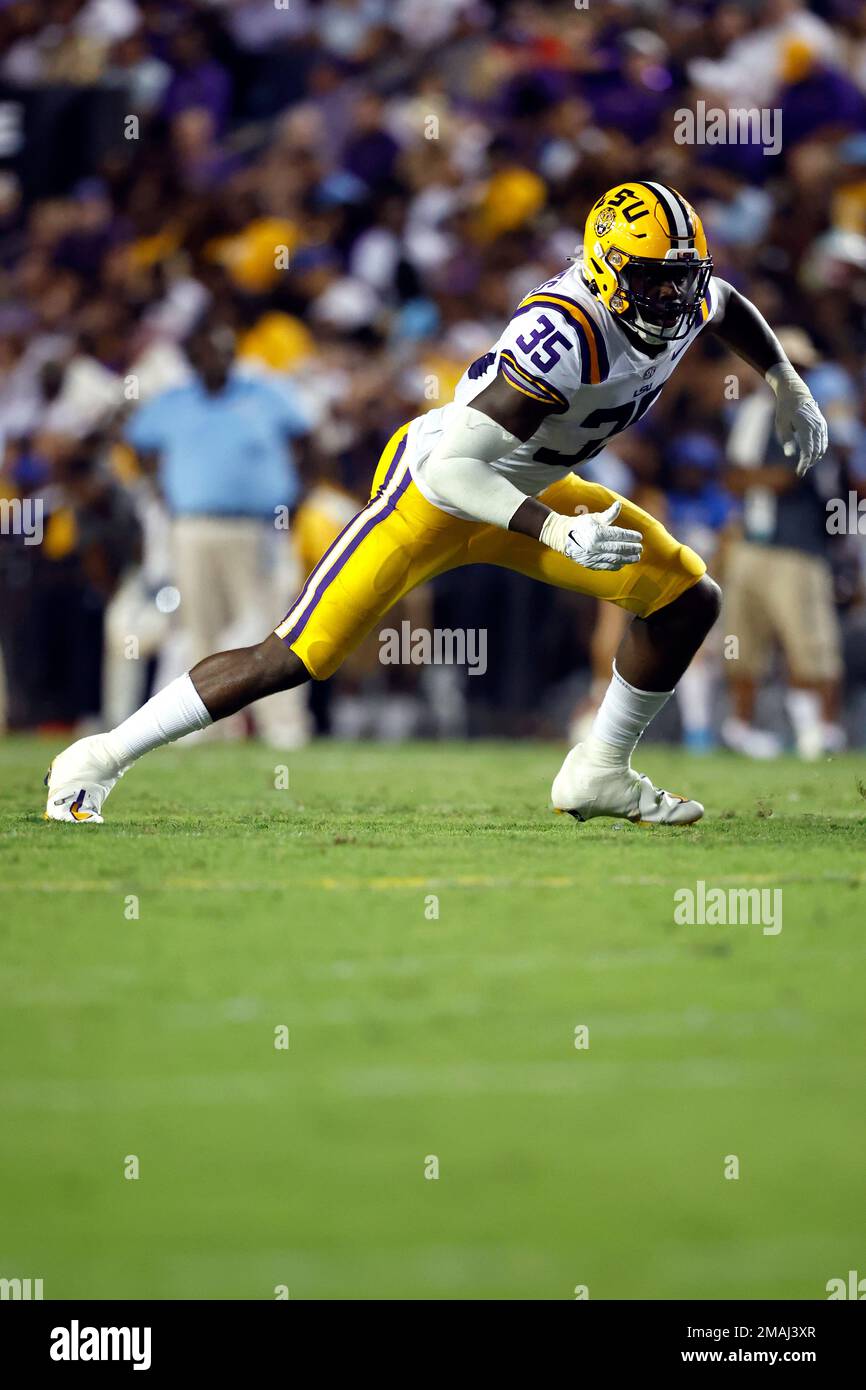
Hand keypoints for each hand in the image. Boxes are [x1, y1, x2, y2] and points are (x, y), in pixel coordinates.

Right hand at [540, 500, 642, 570]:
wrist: (562, 537)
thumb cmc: (581, 525)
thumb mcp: (594, 517)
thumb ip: (609, 514)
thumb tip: (619, 504)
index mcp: (598, 533)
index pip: (619, 535)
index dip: (631, 536)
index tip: (639, 537)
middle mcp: (596, 546)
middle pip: (619, 548)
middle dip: (632, 549)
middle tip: (640, 548)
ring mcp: (593, 556)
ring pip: (615, 559)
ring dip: (627, 559)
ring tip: (636, 557)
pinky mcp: (590, 564)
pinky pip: (606, 566)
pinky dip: (616, 565)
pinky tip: (623, 563)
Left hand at [767, 363, 828, 477]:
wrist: (795, 393)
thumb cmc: (785, 409)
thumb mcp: (781, 424)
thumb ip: (786, 439)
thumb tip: (790, 455)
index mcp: (806, 428)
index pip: (808, 451)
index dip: (804, 464)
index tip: (799, 472)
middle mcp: (817, 428)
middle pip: (816, 451)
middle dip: (809, 463)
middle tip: (800, 471)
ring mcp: (821, 426)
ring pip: (822, 447)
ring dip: (815, 458)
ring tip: (805, 464)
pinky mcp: (822, 425)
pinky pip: (824, 441)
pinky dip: (819, 450)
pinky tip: (812, 455)